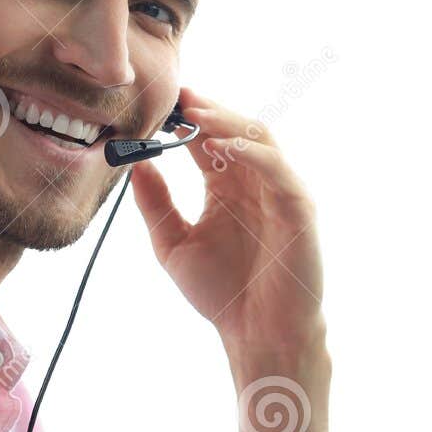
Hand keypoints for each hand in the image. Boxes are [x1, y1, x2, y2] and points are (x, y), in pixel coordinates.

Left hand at [128, 87, 325, 362]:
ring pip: (259, 139)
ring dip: (229, 122)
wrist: (258, 334)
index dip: (184, 119)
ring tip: (197, 113)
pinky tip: (222, 146)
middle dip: (207, 110)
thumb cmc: (223, 294)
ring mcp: (280, 192)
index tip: (157, 105)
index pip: (207, 140)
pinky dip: (252, 153)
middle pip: (234, 129)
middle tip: (178, 96)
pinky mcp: (299, 208)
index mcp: (227, 188)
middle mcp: (255, 183)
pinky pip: (278, 169)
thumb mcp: (173, 244)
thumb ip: (156, 204)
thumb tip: (133, 164)